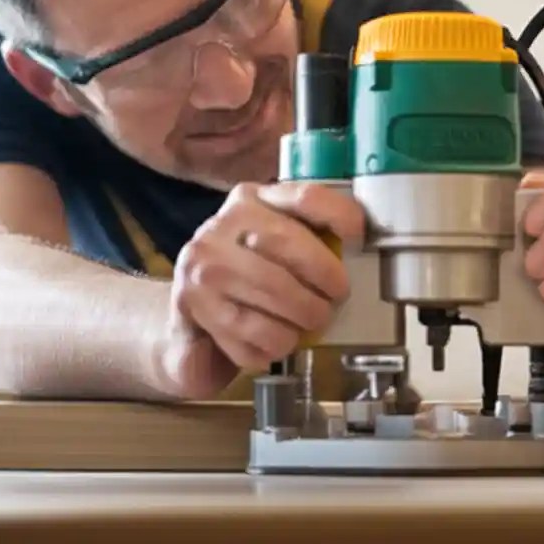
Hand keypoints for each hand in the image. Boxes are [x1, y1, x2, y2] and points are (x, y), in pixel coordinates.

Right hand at [159, 181, 363, 398]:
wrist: (183, 323)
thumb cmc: (243, 279)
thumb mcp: (271, 245)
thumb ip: (307, 235)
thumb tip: (359, 238)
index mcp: (249, 200)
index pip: (303, 197)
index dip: (338, 214)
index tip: (359, 238)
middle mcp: (221, 226)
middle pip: (291, 246)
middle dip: (324, 282)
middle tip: (335, 301)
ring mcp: (203, 265)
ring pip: (274, 293)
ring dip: (302, 319)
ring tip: (307, 326)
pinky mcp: (191, 305)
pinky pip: (252, 332)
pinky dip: (274, 346)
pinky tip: (275, 343)